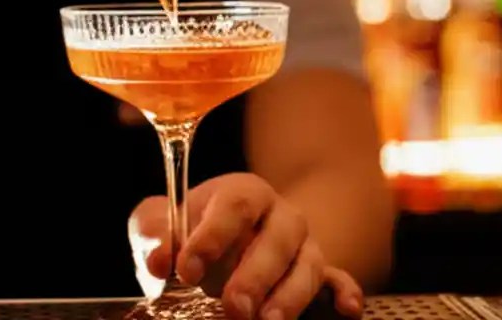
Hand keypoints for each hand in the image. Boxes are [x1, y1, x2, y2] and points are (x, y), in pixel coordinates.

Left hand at [129, 173, 363, 319]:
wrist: (218, 244)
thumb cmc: (189, 231)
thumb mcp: (160, 224)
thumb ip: (155, 233)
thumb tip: (158, 258)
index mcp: (243, 193)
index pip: (235, 205)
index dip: (212, 236)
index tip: (185, 269)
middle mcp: (280, 215)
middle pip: (277, 238)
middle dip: (254, 275)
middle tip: (232, 307)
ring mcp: (303, 245)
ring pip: (308, 265)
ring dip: (290, 296)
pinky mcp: (318, 274)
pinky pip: (337, 280)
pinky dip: (345, 294)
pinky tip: (347, 310)